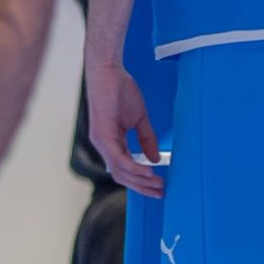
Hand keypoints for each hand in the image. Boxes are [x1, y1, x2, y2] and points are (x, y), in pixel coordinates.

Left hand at [85, 56, 164, 196]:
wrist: (108, 72)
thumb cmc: (120, 91)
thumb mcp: (138, 119)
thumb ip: (146, 139)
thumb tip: (154, 159)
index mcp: (111, 143)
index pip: (124, 170)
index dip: (140, 182)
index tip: (159, 187)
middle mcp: (103, 146)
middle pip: (121, 176)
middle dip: (142, 187)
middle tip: (162, 192)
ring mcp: (101, 142)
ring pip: (120, 171)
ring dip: (140, 180)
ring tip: (158, 184)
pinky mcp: (102, 135)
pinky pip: (118, 159)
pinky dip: (134, 168)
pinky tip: (149, 172)